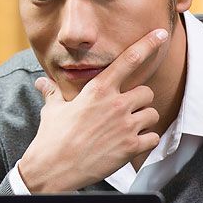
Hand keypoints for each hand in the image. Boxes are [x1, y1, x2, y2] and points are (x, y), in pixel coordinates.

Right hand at [17, 28, 167, 191]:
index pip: (128, 60)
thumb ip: (53, 93)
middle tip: (126, 112)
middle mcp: (115, 104)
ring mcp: (125, 126)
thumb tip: (41, 82)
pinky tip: (131, 145)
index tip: (161, 34)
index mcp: (98, 89)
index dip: (147, 45)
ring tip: (126, 130)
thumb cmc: (52, 138)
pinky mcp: (130, 147)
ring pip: (152, 114)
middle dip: (140, 101)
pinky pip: (153, 138)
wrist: (53, 169)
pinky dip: (146, 141)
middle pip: (146, 92)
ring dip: (144, 121)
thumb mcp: (53, 110)